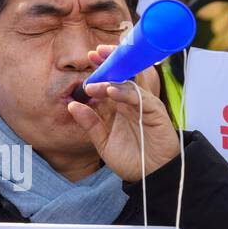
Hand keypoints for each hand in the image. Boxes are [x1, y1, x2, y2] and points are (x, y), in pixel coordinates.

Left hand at [67, 52, 178, 182]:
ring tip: (97, 75)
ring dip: (114, 76)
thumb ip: (89, 123)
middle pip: (124, 73)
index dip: (102, 67)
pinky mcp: (155, 112)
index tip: (89, 57)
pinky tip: (112, 90)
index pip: (112, 79)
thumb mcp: (103, 142)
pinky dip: (126, 92)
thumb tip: (72, 105)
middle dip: (111, 60)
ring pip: (131, 82)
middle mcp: (132, 102)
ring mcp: (144, 105)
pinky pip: (140, 98)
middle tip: (96, 52)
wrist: (150, 176)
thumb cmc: (131, 158)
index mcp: (120, 105)